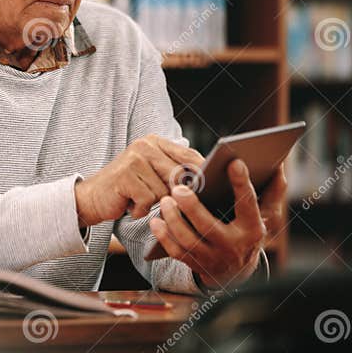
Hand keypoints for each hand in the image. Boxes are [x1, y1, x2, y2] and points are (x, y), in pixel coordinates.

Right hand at [74, 134, 204, 225]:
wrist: (93, 197)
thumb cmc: (129, 189)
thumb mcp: (153, 175)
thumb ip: (176, 172)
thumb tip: (207, 182)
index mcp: (155, 142)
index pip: (189, 155)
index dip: (201, 174)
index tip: (208, 189)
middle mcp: (144, 145)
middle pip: (179, 175)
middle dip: (175, 194)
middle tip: (163, 201)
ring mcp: (134, 159)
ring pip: (164, 191)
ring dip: (154, 203)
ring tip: (139, 199)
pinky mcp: (125, 176)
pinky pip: (148, 200)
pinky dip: (141, 209)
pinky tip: (131, 205)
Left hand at [149, 159, 286, 290]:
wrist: (236, 273)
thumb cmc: (247, 232)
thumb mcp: (264, 215)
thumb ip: (273, 190)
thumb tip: (278, 165)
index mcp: (252, 228)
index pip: (248, 204)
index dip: (241, 183)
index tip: (233, 161)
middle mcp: (233, 246)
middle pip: (209, 226)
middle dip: (191, 207)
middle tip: (178, 188)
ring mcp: (213, 258)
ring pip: (189, 241)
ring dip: (174, 220)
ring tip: (166, 201)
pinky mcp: (196, 265)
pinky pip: (177, 252)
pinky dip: (164, 236)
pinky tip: (157, 221)